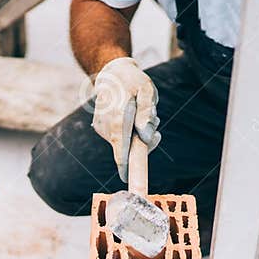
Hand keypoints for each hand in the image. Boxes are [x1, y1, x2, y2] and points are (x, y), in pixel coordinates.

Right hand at [90, 57, 160, 181]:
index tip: (130, 185)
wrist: (111, 73)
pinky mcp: (102, 130)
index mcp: (118, 120)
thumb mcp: (146, 90)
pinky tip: (131, 116)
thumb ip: (147, 112)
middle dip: (145, 143)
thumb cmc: (132, 80)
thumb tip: (145, 135)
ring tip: (140, 112)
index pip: (121, 151)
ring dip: (137, 135)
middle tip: (155, 125)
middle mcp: (107, 128)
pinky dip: (129, 133)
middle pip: (129, 150)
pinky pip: (120, 139)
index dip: (127, 168)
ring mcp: (103, 130)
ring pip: (125, 144)